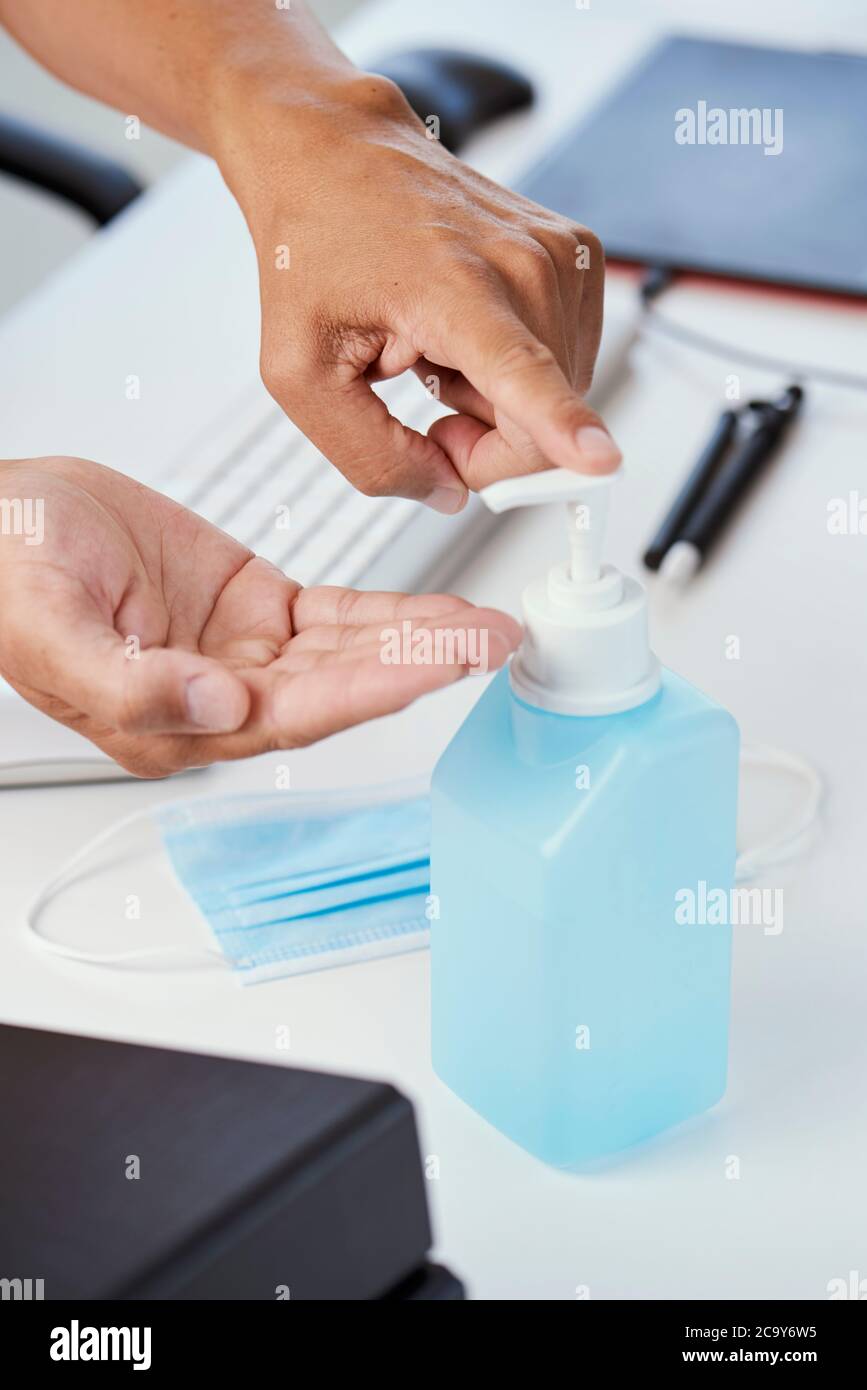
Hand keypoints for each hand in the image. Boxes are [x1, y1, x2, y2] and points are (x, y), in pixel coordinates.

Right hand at [0, 457, 520, 776]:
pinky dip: (387, 613)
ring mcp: (241, 653)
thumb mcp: (53, 628)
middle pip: (341, 688)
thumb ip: (134, 684)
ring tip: (489, 627)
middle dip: (423, 665)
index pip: (297, 714)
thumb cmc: (9, 572)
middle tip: (496, 642)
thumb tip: (222, 707)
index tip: (445, 663)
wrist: (1, 515)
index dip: (376, 689)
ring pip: (348, 653)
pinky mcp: (253, 607)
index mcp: (174, 725)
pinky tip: (437, 612)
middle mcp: (218, 698)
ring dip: (419, 641)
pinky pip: (333, 616)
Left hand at [217, 71, 619, 512]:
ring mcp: (562, 257)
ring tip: (439, 348)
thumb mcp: (301, 374)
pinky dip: (513, 369)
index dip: (563, 427)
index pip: (522, 372)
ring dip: (495, 402)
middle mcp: (526, 266)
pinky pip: (563, 365)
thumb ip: (369, 454)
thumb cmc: (317, 250)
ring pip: (558, 399)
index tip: (601, 460)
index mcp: (453, 288)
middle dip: (483, 443)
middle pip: (539, 426)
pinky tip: (466, 333)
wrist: (338, 157)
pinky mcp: (579, 257)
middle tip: (424, 396)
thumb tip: (445, 493)